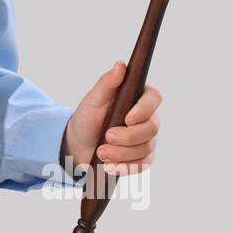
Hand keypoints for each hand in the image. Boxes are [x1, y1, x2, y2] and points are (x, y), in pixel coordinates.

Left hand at [61, 61, 161, 175]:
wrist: (78, 144)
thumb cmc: (87, 118)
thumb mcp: (93, 99)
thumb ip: (107, 83)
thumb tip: (121, 65)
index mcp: (138, 98)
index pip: (154, 99)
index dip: (144, 110)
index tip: (127, 118)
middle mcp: (147, 118)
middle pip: (152, 128)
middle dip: (128, 136)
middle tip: (107, 138)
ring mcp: (147, 139)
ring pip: (146, 149)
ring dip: (122, 153)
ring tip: (101, 153)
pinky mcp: (142, 157)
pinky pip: (142, 165)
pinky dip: (125, 167)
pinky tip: (110, 167)